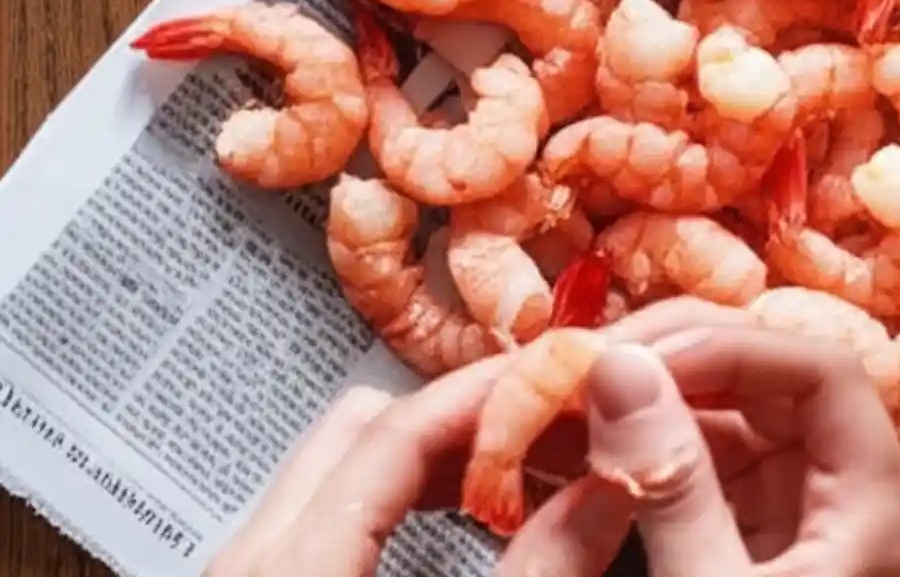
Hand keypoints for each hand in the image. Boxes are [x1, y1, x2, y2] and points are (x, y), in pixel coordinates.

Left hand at [203, 354, 587, 576]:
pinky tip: (461, 512)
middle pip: (361, 429)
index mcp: (289, 567)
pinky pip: (333, 505)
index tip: (555, 378)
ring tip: (514, 469)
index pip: (394, 430)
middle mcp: (253, 557)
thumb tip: (609, 490)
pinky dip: (405, 492)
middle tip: (544, 426)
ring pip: (343, 464)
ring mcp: (254, 570)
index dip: (485, 393)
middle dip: (462, 416)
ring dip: (437, 454)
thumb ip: (540, 569)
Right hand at [500, 299, 899, 576]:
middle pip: (770, 383)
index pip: (822, 375)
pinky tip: (583, 442)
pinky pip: (689, 458)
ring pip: (722, 415)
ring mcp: (784, 510)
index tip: (646, 357)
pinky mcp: (737, 528)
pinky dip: (634, 444)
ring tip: (573, 398)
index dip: (735, 348)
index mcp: (867, 511)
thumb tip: (622, 371)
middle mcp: (834, 496)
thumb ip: (669, 487)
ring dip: (645, 398)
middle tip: (594, 367)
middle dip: (676, 362)